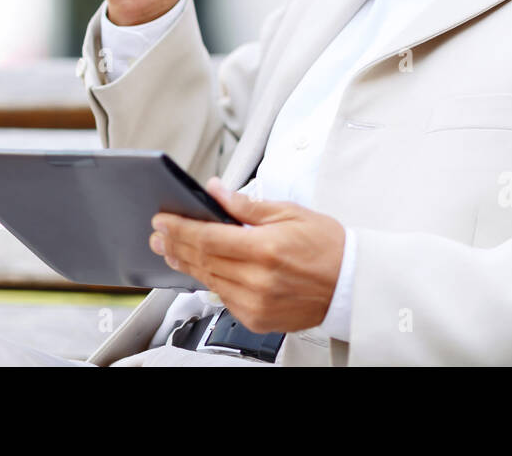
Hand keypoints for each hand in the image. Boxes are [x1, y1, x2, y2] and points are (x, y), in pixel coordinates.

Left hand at [148, 178, 346, 333]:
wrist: (351, 283)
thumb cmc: (327, 246)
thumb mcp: (290, 213)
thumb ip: (247, 206)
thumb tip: (216, 192)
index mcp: (266, 249)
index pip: (208, 237)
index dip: (180, 228)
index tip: (163, 220)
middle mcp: (259, 280)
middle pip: (202, 260)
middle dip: (176, 244)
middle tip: (159, 233)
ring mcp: (257, 303)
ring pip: (208, 281)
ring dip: (186, 263)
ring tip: (172, 249)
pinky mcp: (258, 319)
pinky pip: (223, 298)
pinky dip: (209, 281)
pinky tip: (200, 269)